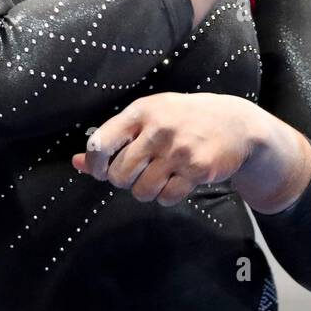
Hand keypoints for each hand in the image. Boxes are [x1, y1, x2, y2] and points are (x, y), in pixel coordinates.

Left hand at [72, 93, 261, 206]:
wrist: (235, 123)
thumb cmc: (183, 119)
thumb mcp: (148, 118)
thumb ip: (113, 139)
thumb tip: (76, 162)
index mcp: (141, 112)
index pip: (100, 143)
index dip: (95, 163)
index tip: (103, 168)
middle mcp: (158, 129)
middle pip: (119, 175)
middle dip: (125, 180)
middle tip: (140, 170)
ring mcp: (179, 150)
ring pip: (141, 191)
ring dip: (147, 190)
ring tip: (159, 176)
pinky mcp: (197, 169)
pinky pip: (166, 198)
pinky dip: (167, 197)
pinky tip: (177, 181)